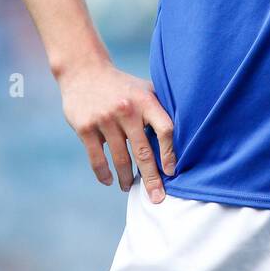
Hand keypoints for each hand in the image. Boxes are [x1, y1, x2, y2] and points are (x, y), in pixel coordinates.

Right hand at [59, 59, 175, 203]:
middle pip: (143, 151)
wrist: (84, 71)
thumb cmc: (122, 86)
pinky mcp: (85, 128)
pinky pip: (97, 159)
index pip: (165, 129)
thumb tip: (185, 136)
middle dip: (151, 179)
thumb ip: (161, 109)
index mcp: (145, 100)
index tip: (171, 172)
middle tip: (157, 199)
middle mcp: (126, 110)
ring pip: (120, 159)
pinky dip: (104, 174)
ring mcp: (104, 119)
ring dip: (125, 178)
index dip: (170, 153)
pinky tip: (109, 181)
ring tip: (128, 187)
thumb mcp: (144, 89)